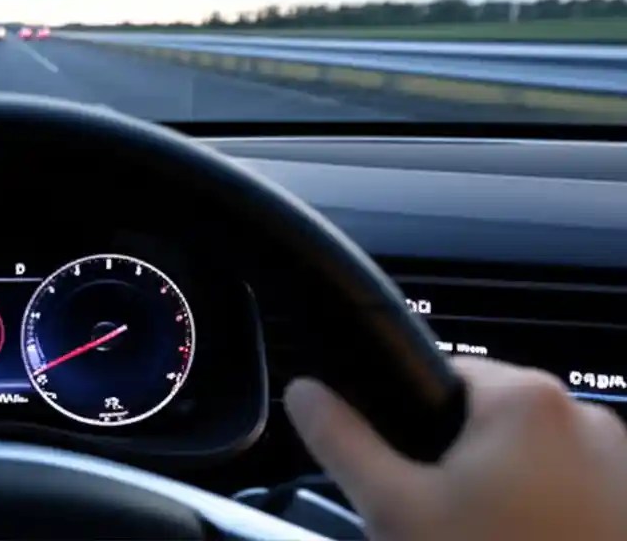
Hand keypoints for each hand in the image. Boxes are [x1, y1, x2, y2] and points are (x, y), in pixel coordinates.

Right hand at [286, 357, 626, 540]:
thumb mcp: (395, 508)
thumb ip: (343, 442)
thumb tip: (304, 394)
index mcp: (525, 398)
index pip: (446, 375)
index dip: (415, 423)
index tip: (413, 476)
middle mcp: (587, 417)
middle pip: (490, 420)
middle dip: (461, 463)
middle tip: (445, 522)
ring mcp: (622, 465)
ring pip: (532, 459)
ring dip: (506, 489)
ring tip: (484, 539)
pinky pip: (572, 489)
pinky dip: (546, 512)